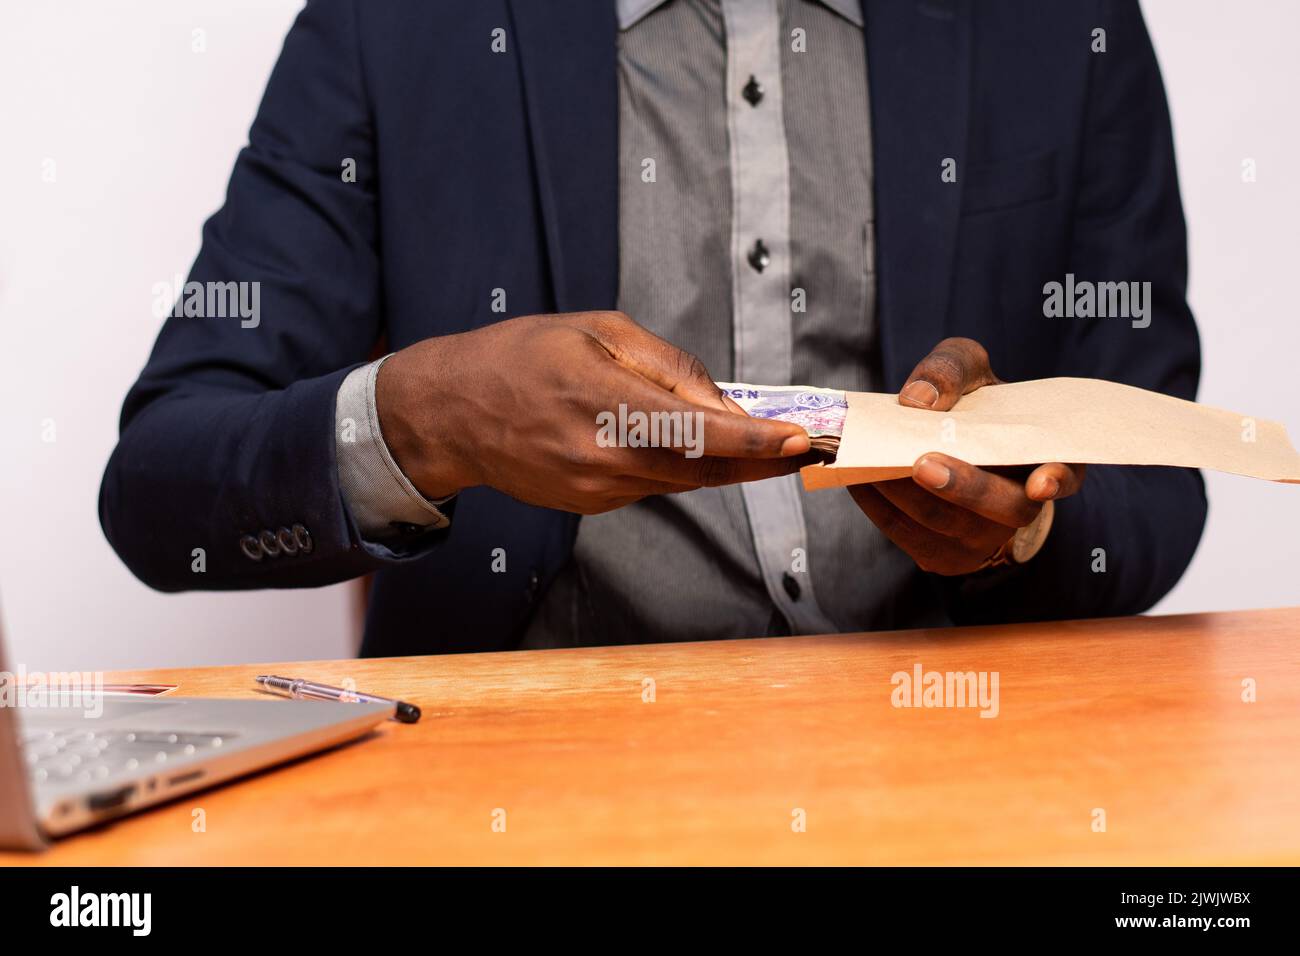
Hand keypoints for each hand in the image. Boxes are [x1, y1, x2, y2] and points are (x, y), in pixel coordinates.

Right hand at [375, 311, 812, 513]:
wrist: (452, 413)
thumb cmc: (521, 357)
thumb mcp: (598, 330)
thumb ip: (669, 368)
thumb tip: (726, 405)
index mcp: (602, 399)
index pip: (696, 432)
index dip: (755, 442)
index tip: (797, 442)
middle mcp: (600, 455)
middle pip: (702, 469)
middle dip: (759, 461)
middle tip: (801, 448)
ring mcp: (594, 488)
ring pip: (681, 481)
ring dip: (722, 465)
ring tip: (755, 443)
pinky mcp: (590, 504)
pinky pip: (651, 485)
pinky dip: (676, 467)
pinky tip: (675, 445)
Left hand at [848, 337, 1085, 573]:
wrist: (943, 445)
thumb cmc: (969, 405)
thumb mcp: (967, 369)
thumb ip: (950, 369)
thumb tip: (919, 399)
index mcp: (1045, 458)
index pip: (1067, 474)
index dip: (1058, 479)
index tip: (1041, 483)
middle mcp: (1022, 505)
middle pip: (1004, 508)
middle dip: (963, 488)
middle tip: (921, 464)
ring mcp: (984, 539)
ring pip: (947, 524)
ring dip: (905, 494)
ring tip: (870, 462)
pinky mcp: (943, 555)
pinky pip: (908, 536)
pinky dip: (880, 506)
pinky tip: (858, 479)